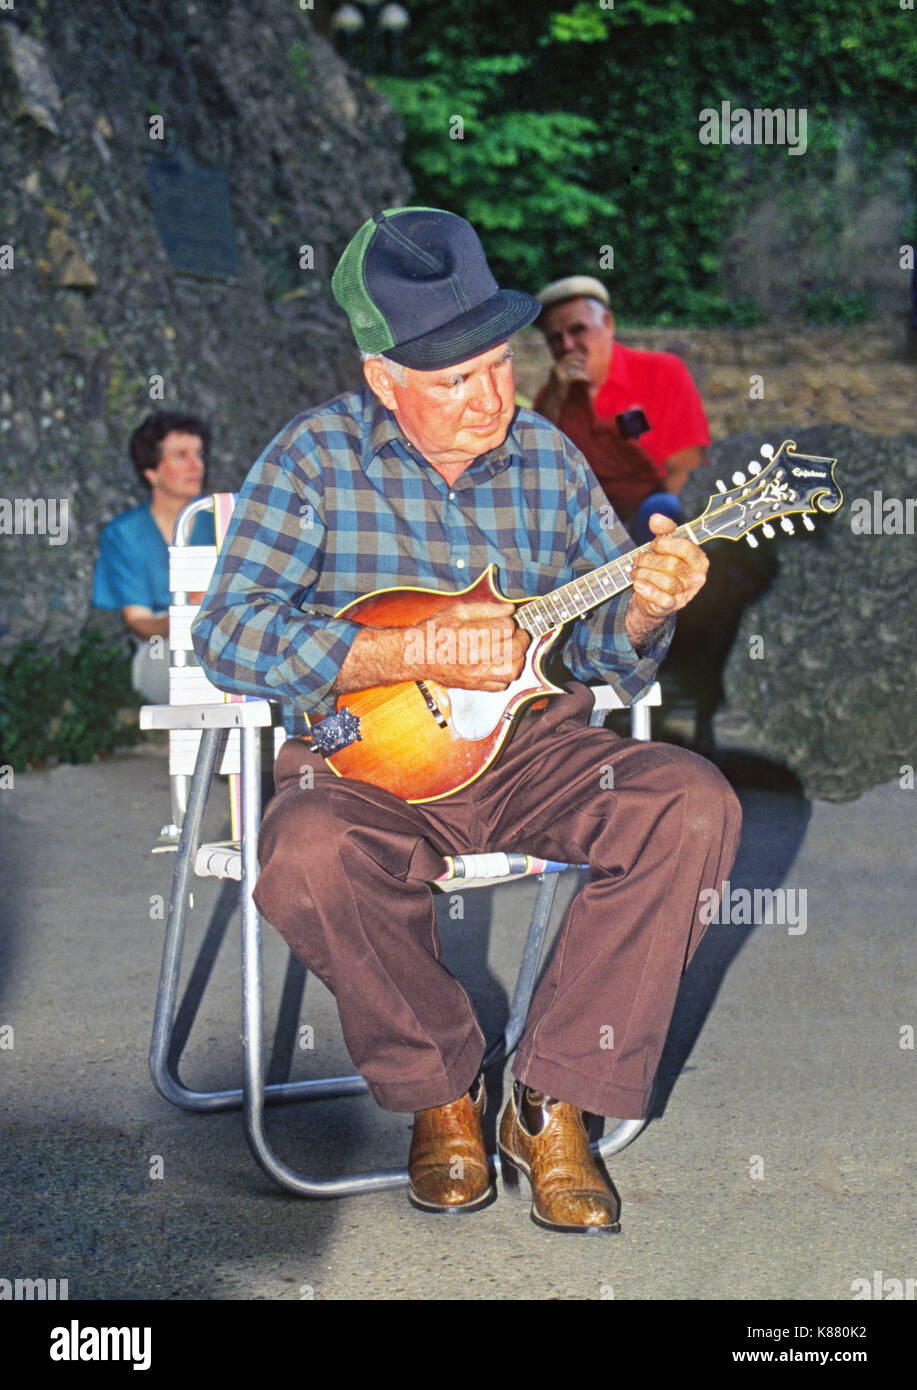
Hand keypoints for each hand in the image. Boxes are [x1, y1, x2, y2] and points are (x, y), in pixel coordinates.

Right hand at [418, 599, 529, 691]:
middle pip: (514, 648)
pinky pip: (501, 685)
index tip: (503, 621)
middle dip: (521, 638)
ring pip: (512, 670)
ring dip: (519, 658)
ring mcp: (475, 674)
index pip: (506, 626)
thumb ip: (485, 608)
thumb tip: (509, 609)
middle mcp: (474, 656)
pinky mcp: (474, 686)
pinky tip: (501, 664)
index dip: (508, 621)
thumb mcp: (457, 610)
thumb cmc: (435, 631)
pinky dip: (507, 674)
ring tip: (514, 649)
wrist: (417, 655)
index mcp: (469, 634)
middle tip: (518, 634)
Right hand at [550, 351, 591, 391]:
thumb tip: (577, 366)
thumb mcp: (561, 379)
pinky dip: (582, 376)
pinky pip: (575, 375)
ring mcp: (558, 374)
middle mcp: (555, 368)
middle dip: (579, 358)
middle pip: (569, 359)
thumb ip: (566, 372)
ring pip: (573, 365)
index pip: (566, 357)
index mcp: (555, 367)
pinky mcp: (562, 381)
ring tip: (587, 373)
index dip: (575, 355)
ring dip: (582, 368)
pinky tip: (587, 379)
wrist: (551, 402)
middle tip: (586, 361)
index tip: (583, 357)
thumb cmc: (557, 391)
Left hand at [625, 513, 708, 642]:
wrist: (654, 598)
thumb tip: (656, 518)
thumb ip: (664, 530)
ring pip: (665, 581)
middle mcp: (696, 577)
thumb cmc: (662, 568)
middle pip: (671, 564)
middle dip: (649, 559)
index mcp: (698, 559)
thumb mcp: (665, 547)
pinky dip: (648, 591)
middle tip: (638, 559)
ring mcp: (686, 593)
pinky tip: (638, 584)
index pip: (685, 547)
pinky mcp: (673, 605)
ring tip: (635, 571)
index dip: (665, 543)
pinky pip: (662, 599)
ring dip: (644, 574)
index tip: (653, 544)